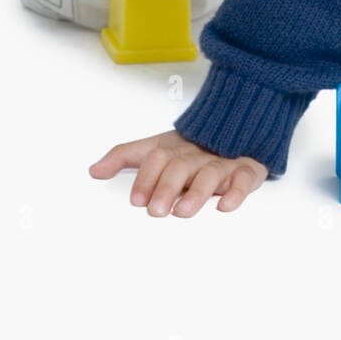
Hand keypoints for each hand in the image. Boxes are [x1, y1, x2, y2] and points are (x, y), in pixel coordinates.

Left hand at [89, 129, 268, 215]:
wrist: (236, 127)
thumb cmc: (190, 147)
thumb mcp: (155, 148)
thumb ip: (125, 157)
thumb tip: (93, 171)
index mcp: (173, 147)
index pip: (156, 156)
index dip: (145, 177)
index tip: (136, 200)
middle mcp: (196, 153)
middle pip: (179, 166)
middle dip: (166, 188)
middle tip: (155, 212)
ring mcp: (223, 161)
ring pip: (209, 173)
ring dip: (196, 193)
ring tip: (182, 212)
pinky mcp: (247, 170)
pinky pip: (243, 178)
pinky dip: (235, 192)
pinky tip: (225, 206)